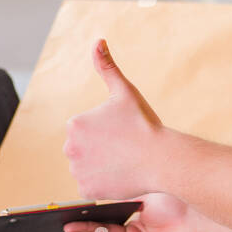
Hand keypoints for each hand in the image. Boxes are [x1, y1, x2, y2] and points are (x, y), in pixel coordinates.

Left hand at [63, 39, 164, 200]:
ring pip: (87, 167)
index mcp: (75, 123)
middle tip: (124, 148)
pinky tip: (119, 175)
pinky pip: (91, 185)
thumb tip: (97, 41)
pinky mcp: (87, 190)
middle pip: (84, 148)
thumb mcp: (125, 91)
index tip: (121, 133)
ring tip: (123, 161)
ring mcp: (77, 171)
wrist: (162, 159)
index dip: (106, 131)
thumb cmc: (144, 124)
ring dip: (100, 166)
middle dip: (100, 149)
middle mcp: (69, 147)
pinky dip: (103, 183)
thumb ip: (107, 66)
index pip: (86, 129)